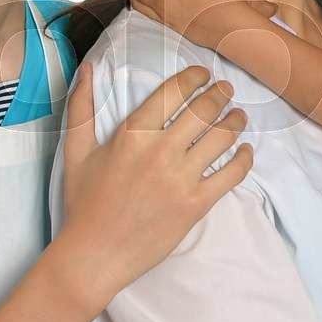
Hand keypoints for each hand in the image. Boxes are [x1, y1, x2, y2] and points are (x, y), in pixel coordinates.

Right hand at [56, 61, 251, 311]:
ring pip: (222, 137)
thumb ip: (81, 108)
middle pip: (203, 110)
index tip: (203, 74)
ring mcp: (182, 178)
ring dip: (235, 121)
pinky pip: (232, 174)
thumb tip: (86, 67)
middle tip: (226, 90)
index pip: (173, 92)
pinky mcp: (196, 204)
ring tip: (239, 116)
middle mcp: (161, 151)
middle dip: (220, 94)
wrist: (94, 254)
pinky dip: (244, 159)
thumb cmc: (83, 203)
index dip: (194, 78)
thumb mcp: (76, 151)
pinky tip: (246, 151)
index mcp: (133, 134)